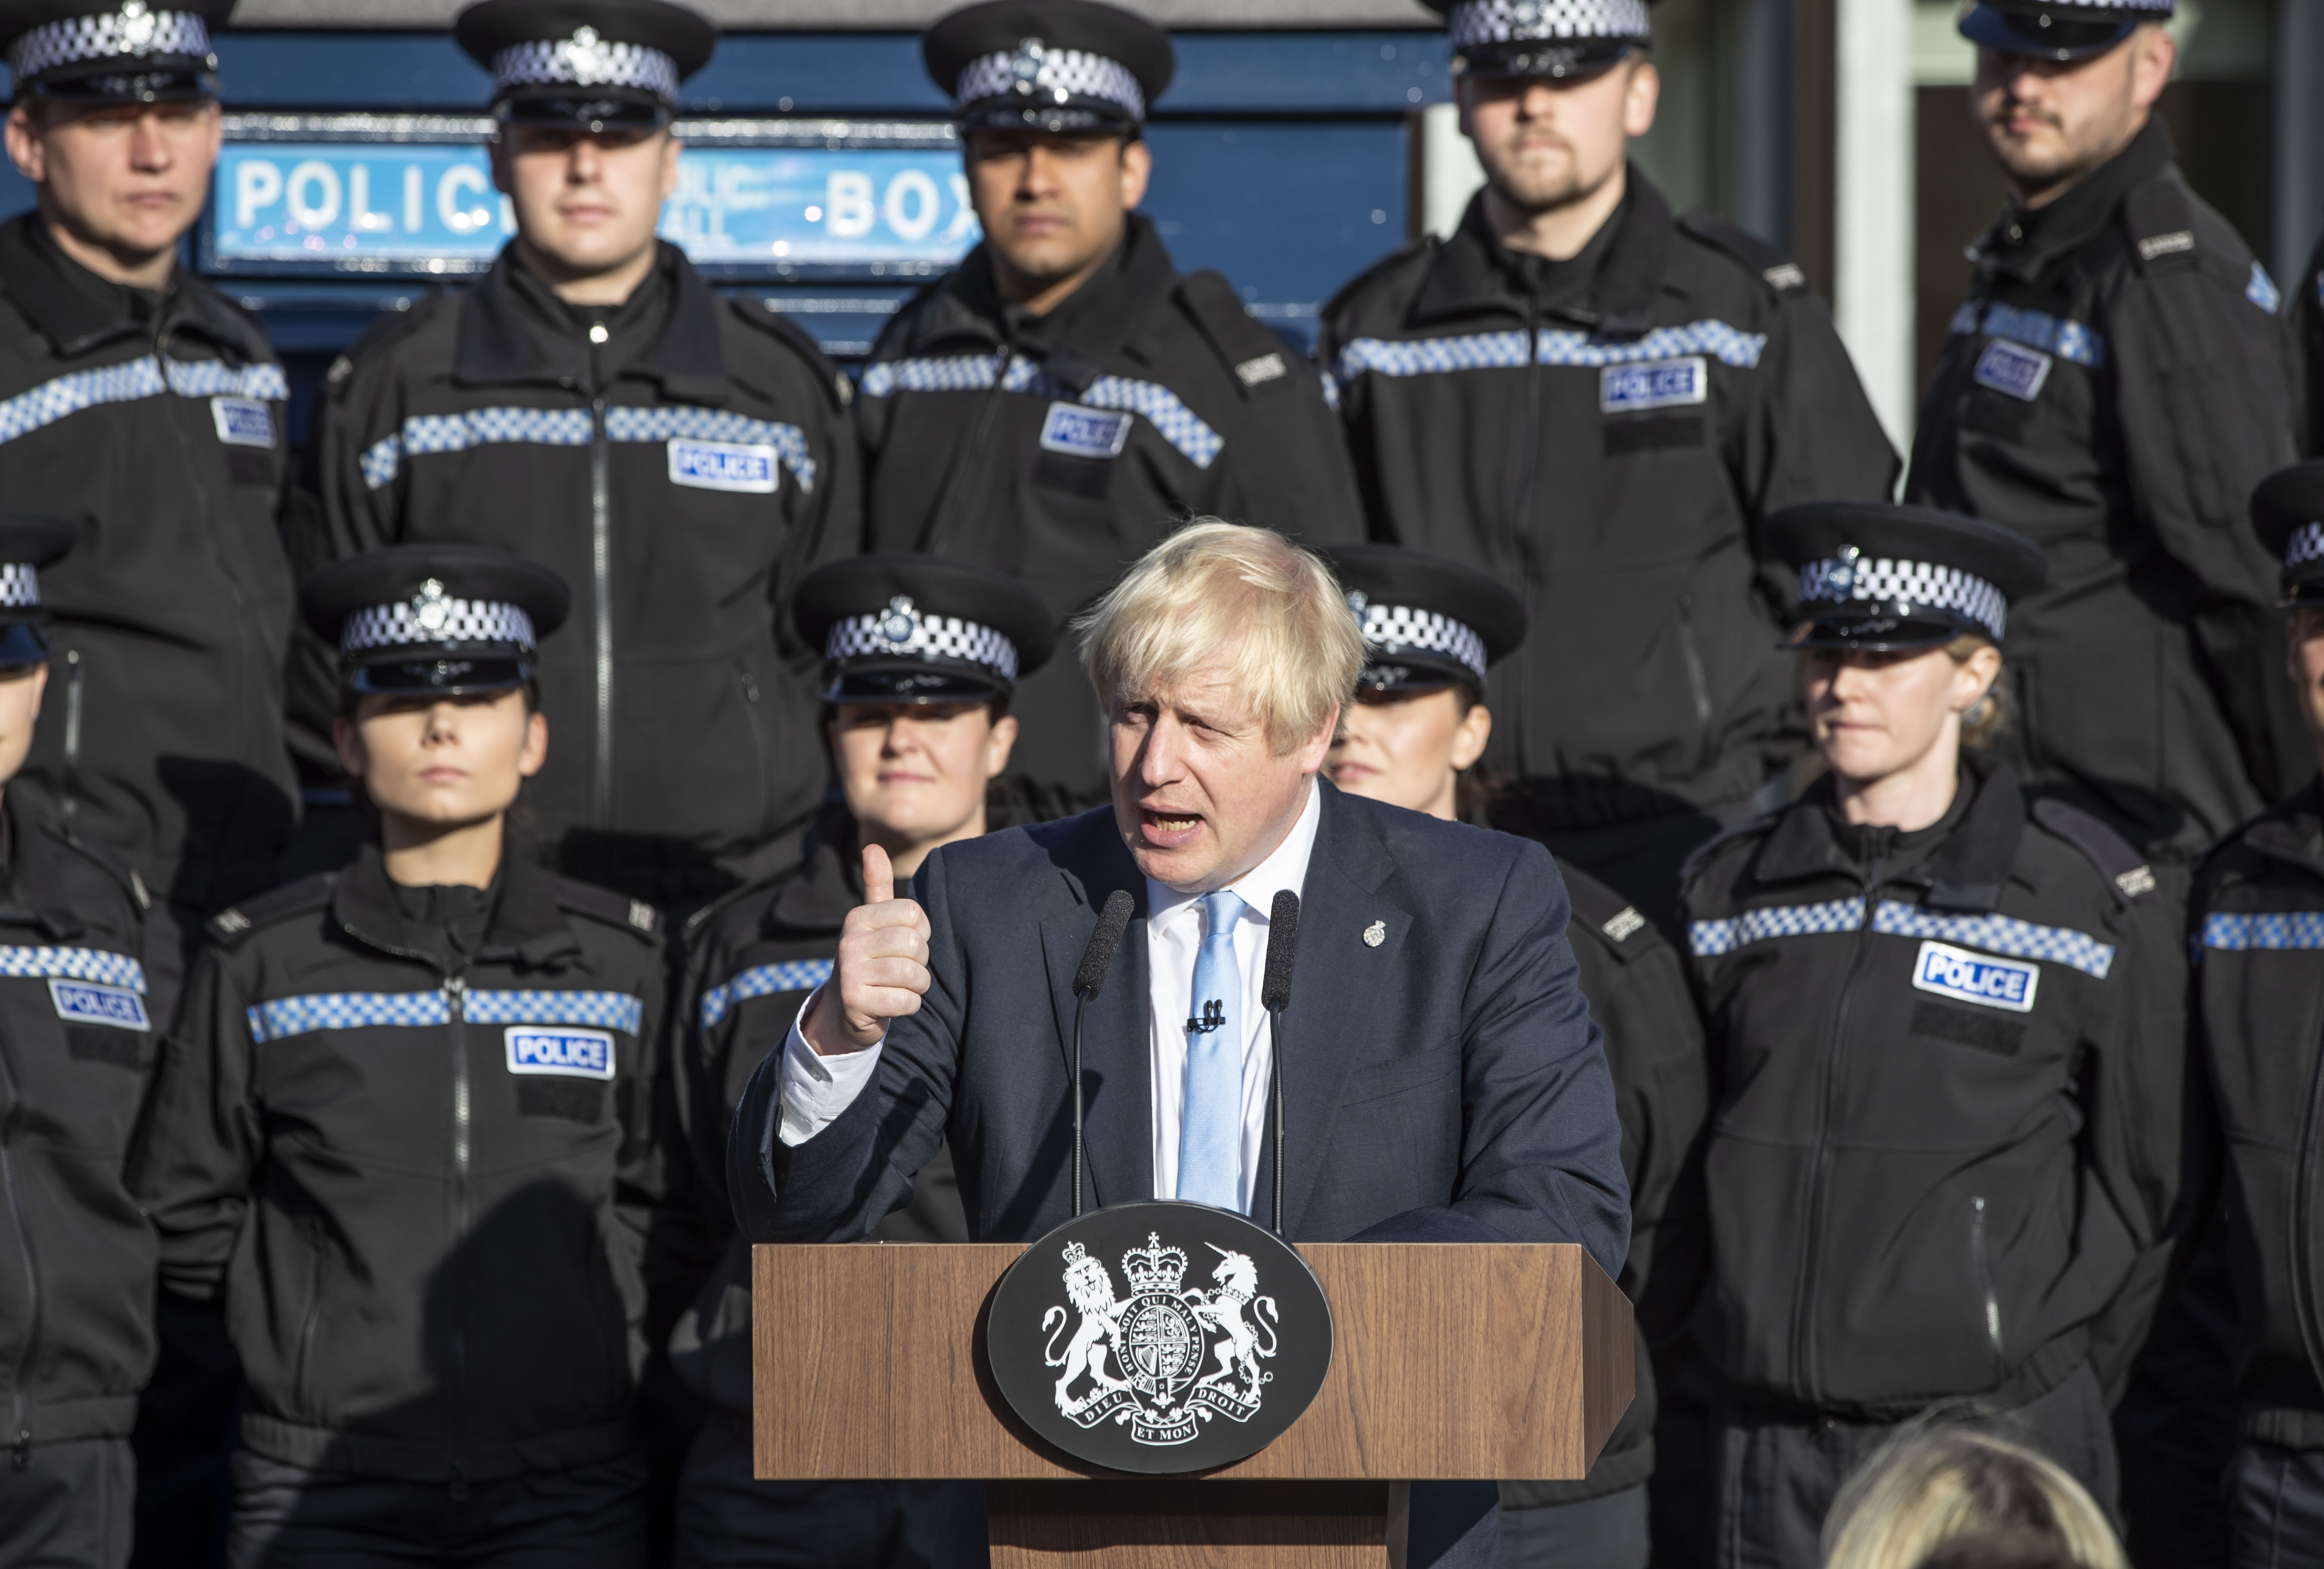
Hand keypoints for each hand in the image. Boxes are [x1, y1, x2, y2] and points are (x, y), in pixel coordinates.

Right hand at [801, 844, 931, 1054]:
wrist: (845, 1011)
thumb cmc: (871, 960)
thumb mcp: (873, 922)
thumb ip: (877, 885)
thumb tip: (873, 846)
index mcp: (858, 917)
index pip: (913, 913)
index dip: (921, 932)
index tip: (906, 944)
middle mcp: (849, 940)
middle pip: (916, 944)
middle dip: (921, 962)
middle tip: (904, 970)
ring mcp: (849, 971)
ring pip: (914, 974)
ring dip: (917, 986)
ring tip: (901, 986)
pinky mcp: (854, 1001)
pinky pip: (907, 1001)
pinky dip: (909, 1005)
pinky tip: (893, 1003)